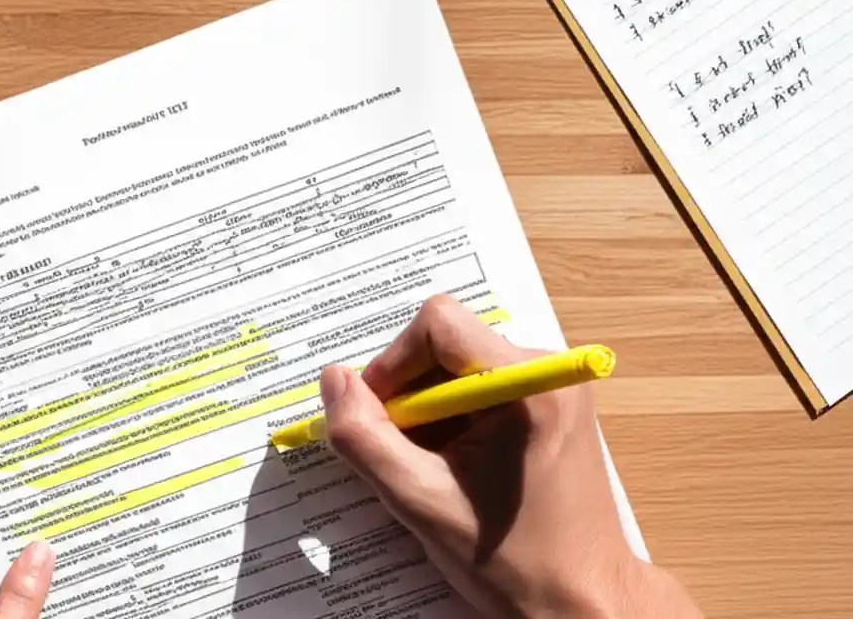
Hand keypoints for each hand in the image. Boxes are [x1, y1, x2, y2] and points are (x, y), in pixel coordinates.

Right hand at [320, 295, 700, 617]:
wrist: (582, 601)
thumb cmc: (512, 560)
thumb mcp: (419, 501)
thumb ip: (364, 438)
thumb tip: (333, 381)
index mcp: (527, 384)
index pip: (438, 324)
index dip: (392, 365)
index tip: (378, 418)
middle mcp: (547, 370)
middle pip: (447, 343)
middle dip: (409, 393)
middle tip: (401, 452)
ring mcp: (553, 386)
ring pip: (459, 366)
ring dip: (429, 411)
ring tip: (432, 467)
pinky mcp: (552, 405)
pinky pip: (482, 387)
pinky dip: (453, 420)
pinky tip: (455, 467)